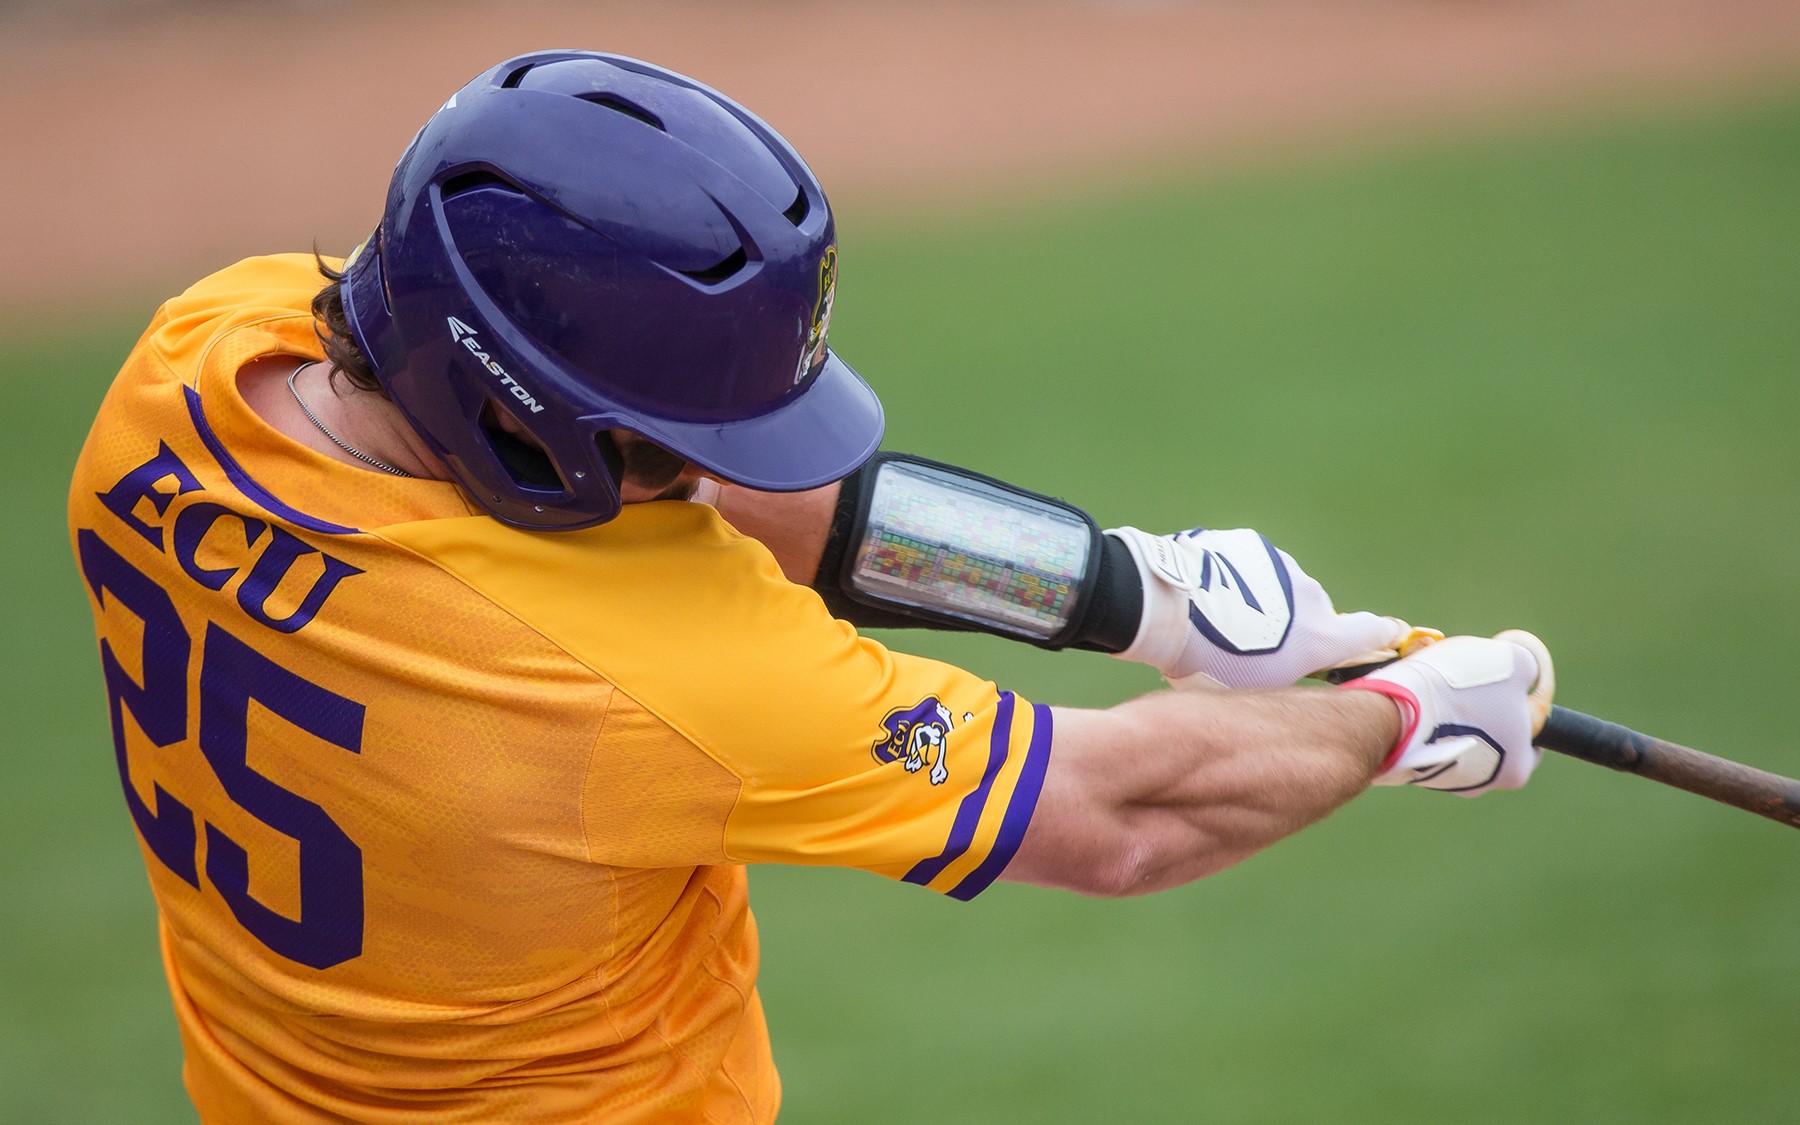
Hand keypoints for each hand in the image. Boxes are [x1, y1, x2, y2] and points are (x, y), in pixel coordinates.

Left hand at [1106, 526, 1405, 688]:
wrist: (1168, 608)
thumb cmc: (1209, 663)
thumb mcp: (1253, 691)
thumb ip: (1281, 678)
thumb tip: (1279, 675)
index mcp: (1319, 636)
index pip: (1369, 633)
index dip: (1378, 635)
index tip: (1388, 632)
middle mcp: (1311, 597)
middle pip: (1312, 612)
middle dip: (1291, 626)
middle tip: (1251, 646)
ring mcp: (1281, 566)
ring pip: (1279, 589)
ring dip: (1261, 602)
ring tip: (1219, 621)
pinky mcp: (1251, 545)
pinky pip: (1251, 567)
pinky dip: (1237, 579)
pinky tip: (1206, 595)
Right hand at [1340, 632, 1548, 795]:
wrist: (1392, 711)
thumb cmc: (1458, 690)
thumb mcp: (1514, 661)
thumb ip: (1531, 665)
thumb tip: (1527, 668)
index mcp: (1517, 766)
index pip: (1533, 733)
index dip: (1522, 698)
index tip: (1506, 678)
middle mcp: (1482, 782)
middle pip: (1492, 733)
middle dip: (1484, 705)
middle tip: (1468, 677)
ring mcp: (1443, 778)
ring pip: (1458, 734)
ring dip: (1452, 711)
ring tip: (1437, 681)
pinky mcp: (1410, 768)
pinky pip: (1428, 737)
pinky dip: (1427, 718)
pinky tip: (1417, 696)